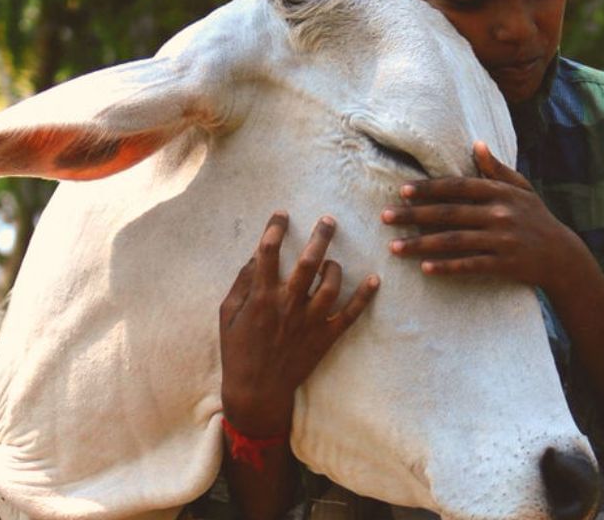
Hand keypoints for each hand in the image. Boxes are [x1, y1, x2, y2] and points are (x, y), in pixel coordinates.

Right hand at [219, 213, 378, 436]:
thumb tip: (256, 256)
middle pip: (308, 262)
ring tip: (332, 260)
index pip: (268, 253)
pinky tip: (375, 279)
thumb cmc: (238, 350)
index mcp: (261, 297)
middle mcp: (288, 305)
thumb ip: (242, 283)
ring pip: (331, 285)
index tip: (283, 214)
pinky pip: (350, 314)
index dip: (275, 229)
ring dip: (335, 267)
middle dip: (320, 236)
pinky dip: (365, 296)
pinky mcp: (325, 337)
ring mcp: (309, 321)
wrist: (256, 390)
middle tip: (329, 219)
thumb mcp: (228, 314)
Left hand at [380, 141, 591, 294]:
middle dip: (413, 216)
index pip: (458, 187)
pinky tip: (424, 268)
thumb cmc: (536, 219)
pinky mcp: (504, 264)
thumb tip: (477, 144)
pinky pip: (469, 265)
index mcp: (500, 192)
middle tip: (385, 217)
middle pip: (449, 214)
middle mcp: (499, 214)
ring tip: (394, 247)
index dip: (429, 188)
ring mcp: (502, 240)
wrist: (562, 256)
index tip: (402, 191)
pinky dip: (446, 267)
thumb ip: (497, 169)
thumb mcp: (522, 189)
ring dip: (421, 244)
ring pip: (454, 241)